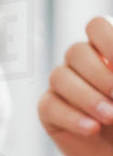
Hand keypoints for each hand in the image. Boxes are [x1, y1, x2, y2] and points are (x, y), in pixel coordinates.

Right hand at [38, 17, 112, 155]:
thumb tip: (111, 70)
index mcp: (104, 49)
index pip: (96, 26)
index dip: (108, 40)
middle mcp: (80, 63)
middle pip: (75, 51)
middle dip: (99, 76)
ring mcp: (62, 86)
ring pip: (59, 77)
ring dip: (87, 98)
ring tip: (110, 117)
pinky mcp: (49, 110)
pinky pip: (50, 106)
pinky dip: (73, 117)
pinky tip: (93, 129)